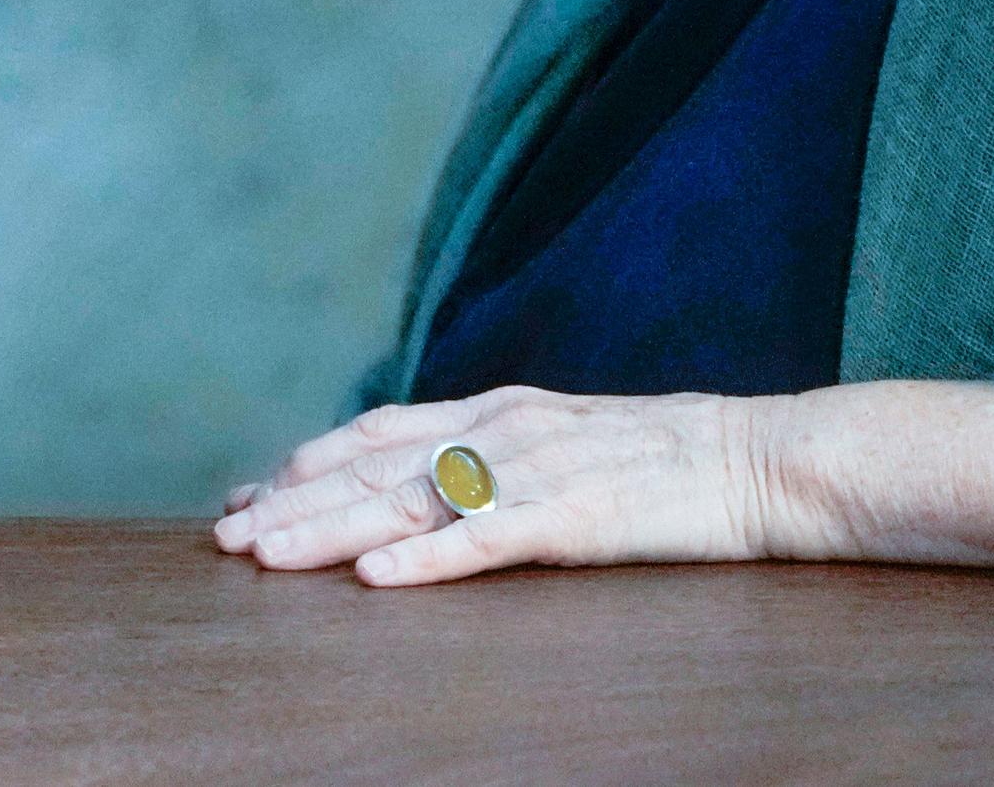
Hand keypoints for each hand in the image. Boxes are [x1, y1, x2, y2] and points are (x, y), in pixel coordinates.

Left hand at [211, 386, 753, 587]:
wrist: (769, 460)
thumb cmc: (674, 462)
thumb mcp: (569, 441)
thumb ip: (499, 453)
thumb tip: (436, 478)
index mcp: (500, 412)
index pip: (380, 434)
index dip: (309, 464)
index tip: (248, 493)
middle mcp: (503, 431)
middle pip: (375, 469)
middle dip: (293, 504)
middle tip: (225, 537)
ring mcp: (537, 472)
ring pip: (411, 504)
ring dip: (331, 532)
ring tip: (266, 555)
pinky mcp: (577, 518)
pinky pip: (488, 542)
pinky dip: (428, 562)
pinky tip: (377, 581)